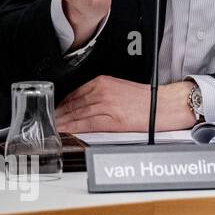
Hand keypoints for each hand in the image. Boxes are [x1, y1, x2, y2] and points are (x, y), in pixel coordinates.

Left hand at [55, 76, 195, 133]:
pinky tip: (66, 132)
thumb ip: (100, 95)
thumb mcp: (120, 89)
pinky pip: (86, 124)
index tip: (53, 113)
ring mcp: (106, 105)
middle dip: (57, 115)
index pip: (73, 94)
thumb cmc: (149, 100)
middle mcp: (102, 91)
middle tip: (47, 124)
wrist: (167, 105)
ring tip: (53, 130)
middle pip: (72, 105)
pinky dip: (73, 129)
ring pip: (76, 115)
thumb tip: (82, 107)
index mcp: (103, 82)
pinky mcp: (112, 119)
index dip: (60, 106)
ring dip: (62, 123)